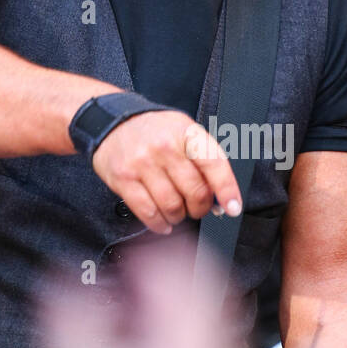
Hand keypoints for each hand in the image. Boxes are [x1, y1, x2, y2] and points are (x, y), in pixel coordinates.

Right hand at [92, 109, 241, 233]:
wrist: (113, 123)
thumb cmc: (154, 131)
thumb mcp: (184, 132)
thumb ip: (203, 161)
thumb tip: (220, 198)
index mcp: (186, 133)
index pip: (214, 164)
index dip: (227, 189)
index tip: (233, 207)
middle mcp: (165, 147)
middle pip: (194, 191)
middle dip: (200, 207)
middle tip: (197, 207)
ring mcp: (142, 163)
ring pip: (172, 206)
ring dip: (179, 217)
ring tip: (177, 212)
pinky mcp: (123, 179)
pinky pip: (148, 212)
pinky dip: (159, 224)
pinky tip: (163, 222)